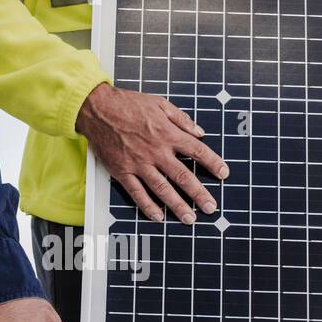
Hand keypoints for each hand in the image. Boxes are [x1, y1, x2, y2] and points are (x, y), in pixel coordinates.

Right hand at [76, 83, 228, 223]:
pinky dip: (148, 206)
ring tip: (190, 218)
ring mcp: (139, 164)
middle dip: (199, 194)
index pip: (197, 151)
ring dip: (178, 205)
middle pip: (183, 176)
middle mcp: (156, 151)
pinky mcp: (122, 171)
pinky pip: (137, 193)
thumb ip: (182, 118)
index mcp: (168, 133)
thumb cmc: (128, 103)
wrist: (98, 109)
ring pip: (162, 189)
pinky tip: (158, 216)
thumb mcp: (160, 103)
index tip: (223, 174)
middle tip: (210, 207)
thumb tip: (200, 132)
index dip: (213, 164)